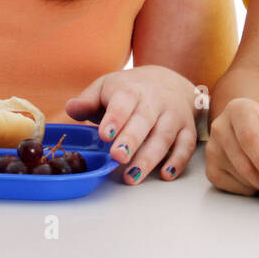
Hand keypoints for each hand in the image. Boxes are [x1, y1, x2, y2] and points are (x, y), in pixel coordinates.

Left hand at [66, 65, 198, 183]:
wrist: (169, 81)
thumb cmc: (130, 91)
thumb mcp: (107, 87)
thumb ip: (88, 100)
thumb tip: (71, 108)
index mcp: (132, 89)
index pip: (124, 101)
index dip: (115, 117)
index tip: (105, 134)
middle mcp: (155, 100)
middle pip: (144, 120)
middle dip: (131, 139)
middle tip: (117, 157)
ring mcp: (173, 114)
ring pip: (164, 136)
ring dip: (149, 158)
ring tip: (132, 176)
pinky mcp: (187, 128)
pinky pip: (186, 145)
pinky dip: (178, 161)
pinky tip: (166, 174)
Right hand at [205, 97, 258, 194]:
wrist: (257, 131)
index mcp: (238, 110)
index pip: (248, 139)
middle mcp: (220, 127)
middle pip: (243, 163)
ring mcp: (212, 149)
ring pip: (239, 177)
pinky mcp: (210, 168)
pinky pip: (232, 188)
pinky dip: (250, 189)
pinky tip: (256, 176)